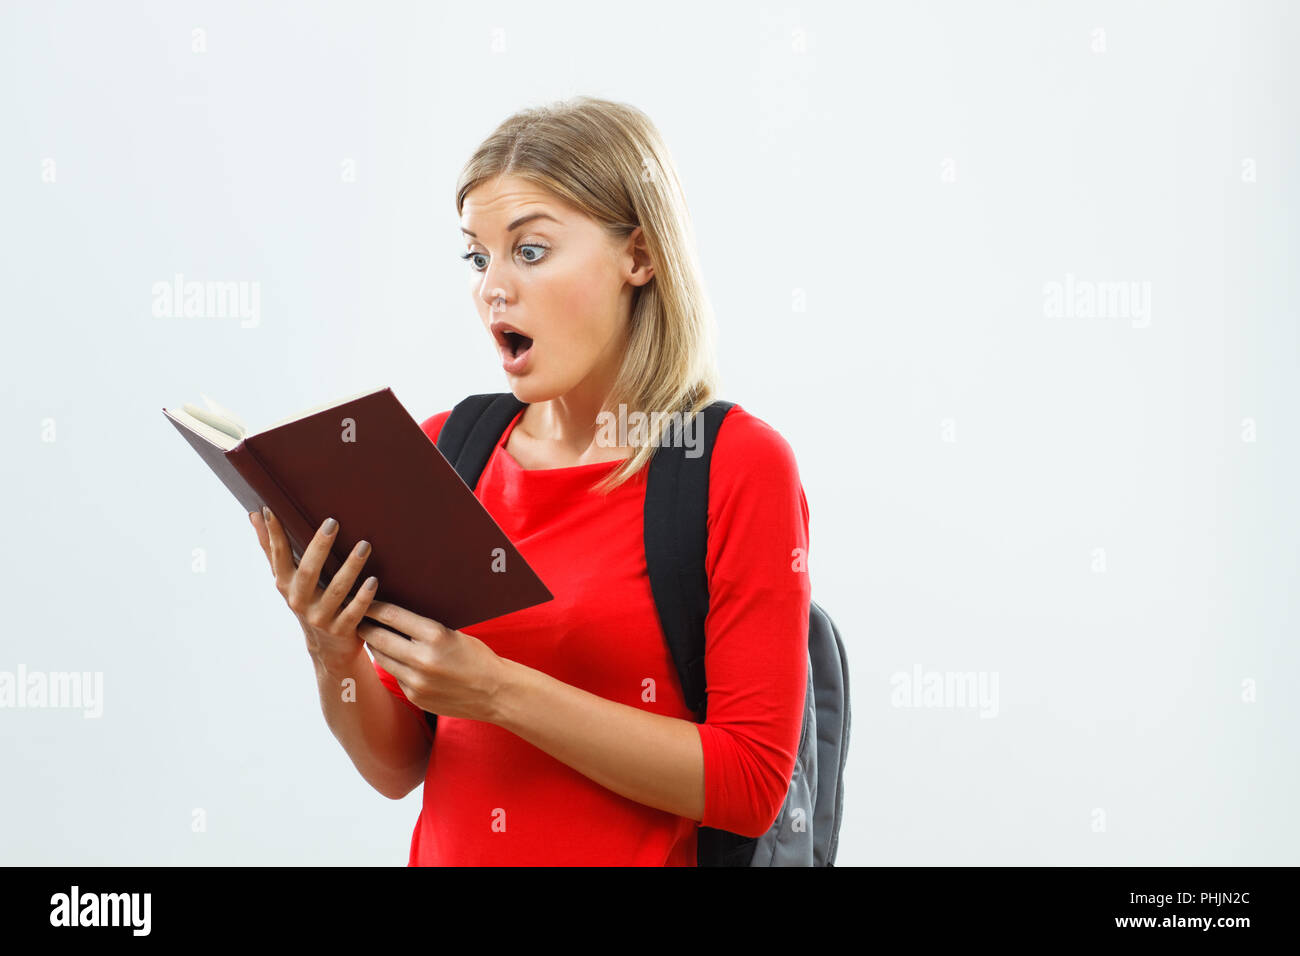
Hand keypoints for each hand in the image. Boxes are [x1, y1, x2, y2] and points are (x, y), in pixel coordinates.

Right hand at [249, 506, 376, 675]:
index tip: (271, 510)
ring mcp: (320, 617)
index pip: (277, 556)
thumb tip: (254, 514)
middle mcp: (300, 601)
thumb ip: (272, 548)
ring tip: (364, 546)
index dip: (273, 535)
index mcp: (286, 584)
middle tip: (332, 522)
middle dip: (319, 547)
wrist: (327, 647)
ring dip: (350, 568)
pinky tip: (373, 581)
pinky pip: (354, 612)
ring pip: (336, 591)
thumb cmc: (307, 601)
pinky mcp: (341, 629)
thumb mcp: (287, 579)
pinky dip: (364, 597)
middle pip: (308, 572)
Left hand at [360, 600, 507, 723]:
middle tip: (358, 618)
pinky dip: (393, 665)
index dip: (374, 607)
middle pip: (378, 637)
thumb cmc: (477, 656)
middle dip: (366, 626)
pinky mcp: (415, 696)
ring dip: (375, 646)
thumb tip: (394, 614)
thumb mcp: (454, 633)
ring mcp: (417, 681)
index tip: (364, 601)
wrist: (495, 692)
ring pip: (382, 658)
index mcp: (435, 636)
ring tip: (371, 635)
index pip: (392, 616)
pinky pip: (395, 675)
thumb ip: (424, 627)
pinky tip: (394, 657)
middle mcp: (423, 659)